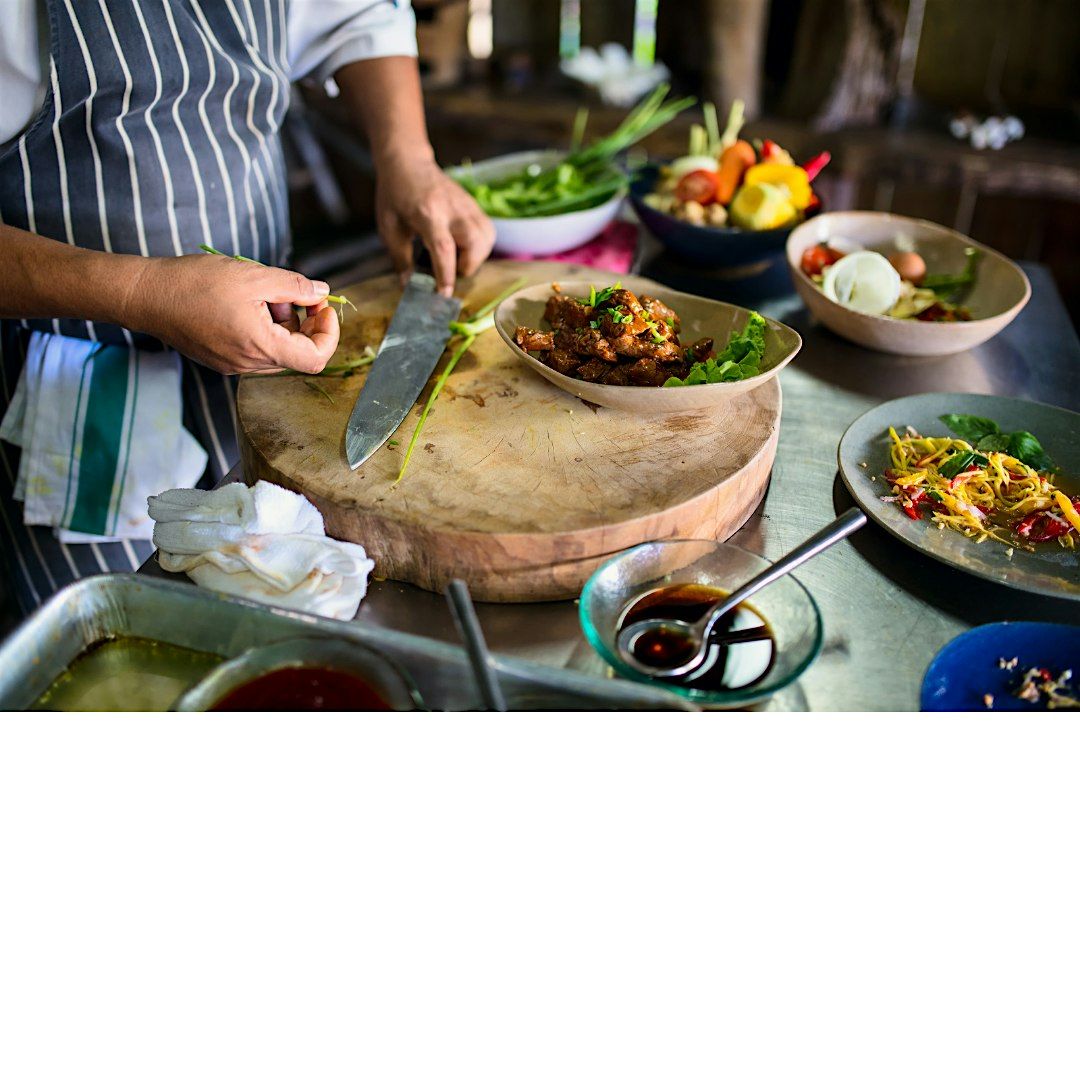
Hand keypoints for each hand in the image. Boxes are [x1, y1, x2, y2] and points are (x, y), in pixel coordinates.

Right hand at [124, 254, 339, 374]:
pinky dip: (264, 329)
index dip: (328, 334)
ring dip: (283, 324)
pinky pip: (257, 350)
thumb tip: (322, 292)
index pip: (316, 359)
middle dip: (305, 323)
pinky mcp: (223, 360)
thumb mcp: (253, 276)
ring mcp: (234, 366)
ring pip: (278, 351)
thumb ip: (294, 286)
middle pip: (298, 354)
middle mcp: (249, 365)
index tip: (323, 307)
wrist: (146, 295)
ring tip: (263, 295)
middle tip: (293, 293)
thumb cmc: (194, 283)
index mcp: (261, 347)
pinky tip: (246, 304)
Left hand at [375, 150, 495, 295]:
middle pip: (475, 242)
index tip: (443, 295)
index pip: (444, 248)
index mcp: (428, 213)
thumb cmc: (395, 196)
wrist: (408, 163)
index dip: (446, 275)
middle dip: (466, 265)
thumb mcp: (389, 228)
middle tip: (450, 268)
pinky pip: (488, 232)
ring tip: (457, 257)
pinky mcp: (475, 206)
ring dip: (475, 256)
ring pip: (487, 238)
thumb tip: (409, 286)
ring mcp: (468, 205)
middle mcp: (453, 208)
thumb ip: (401, 258)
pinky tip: (464, 246)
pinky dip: (480, 246)